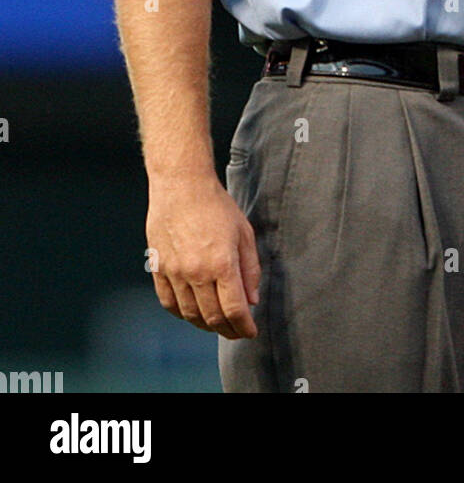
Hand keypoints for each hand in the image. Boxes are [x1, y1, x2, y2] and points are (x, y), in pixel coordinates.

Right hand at [146, 173, 260, 338]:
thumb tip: (251, 301)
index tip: (250, 332)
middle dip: (228, 331)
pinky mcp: (159, 269)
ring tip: (217, 325)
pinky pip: (169, 303)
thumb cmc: (216, 205)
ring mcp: (174, 272)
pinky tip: (192, 313)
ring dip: (205, 325)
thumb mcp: (244, 233)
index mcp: (222, 263)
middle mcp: (196, 272)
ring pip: (190, 314)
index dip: (244, 327)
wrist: (181, 186)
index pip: (234, 310)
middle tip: (236, 332)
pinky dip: (182, 314)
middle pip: (212, 317)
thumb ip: (250, 269)